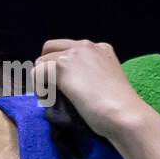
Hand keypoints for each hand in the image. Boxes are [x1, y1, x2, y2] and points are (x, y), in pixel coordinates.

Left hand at [33, 39, 147, 140]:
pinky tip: (51, 100)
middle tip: (52, 91)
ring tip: (54, 99)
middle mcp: (87, 46)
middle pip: (49, 49)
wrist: (123, 113)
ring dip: (41, 81)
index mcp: (100, 48)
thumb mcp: (104, 81)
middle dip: (45, 69)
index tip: (62, 87)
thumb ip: (87, 73)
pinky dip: (39, 89)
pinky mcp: (62, 65)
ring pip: (40, 63)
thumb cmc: (117, 107)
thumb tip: (64, 80)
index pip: (67, 49)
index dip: (59, 67)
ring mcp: (74, 54)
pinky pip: (36, 74)